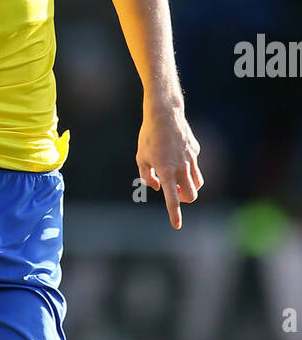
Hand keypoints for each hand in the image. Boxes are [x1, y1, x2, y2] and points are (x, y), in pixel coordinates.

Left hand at [136, 103, 203, 229]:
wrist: (164, 114)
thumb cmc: (148, 137)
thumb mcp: (141, 158)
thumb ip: (147, 176)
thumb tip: (156, 186)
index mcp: (166, 172)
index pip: (172, 199)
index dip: (175, 214)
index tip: (177, 225)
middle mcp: (182, 168)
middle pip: (192, 195)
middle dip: (185, 199)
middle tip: (173, 192)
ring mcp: (191, 159)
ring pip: (197, 182)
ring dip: (189, 186)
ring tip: (176, 178)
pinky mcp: (195, 150)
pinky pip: (194, 164)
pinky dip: (188, 167)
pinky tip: (177, 155)